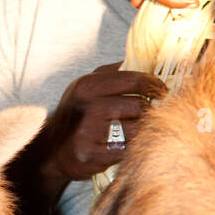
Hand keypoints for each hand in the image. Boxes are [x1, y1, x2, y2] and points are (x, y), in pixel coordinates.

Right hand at [37, 62, 167, 188]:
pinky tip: (123, 147)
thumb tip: (143, 59)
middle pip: (139, 107)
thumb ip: (111, 73)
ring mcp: (90, 133)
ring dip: (141, 131)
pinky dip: (130, 149)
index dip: (154, 85)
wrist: (52, 150)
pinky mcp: (93, 155)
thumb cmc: (75, 116)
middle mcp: (88, 107)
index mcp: (87, 86)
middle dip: (148, 111)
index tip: (163, 90)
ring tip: (134, 131)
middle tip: (148, 115)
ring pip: (136, 130)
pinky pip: (127, 151)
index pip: (133, 80)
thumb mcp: (86, 88)